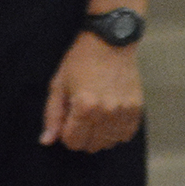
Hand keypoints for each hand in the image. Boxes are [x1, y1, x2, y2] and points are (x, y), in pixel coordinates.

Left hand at [41, 31, 143, 152]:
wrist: (111, 40)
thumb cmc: (80, 60)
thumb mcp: (59, 84)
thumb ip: (52, 115)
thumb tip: (47, 141)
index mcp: (84, 106)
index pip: (73, 142)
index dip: (66, 134)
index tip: (68, 120)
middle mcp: (106, 112)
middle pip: (92, 146)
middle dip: (82, 136)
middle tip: (81, 116)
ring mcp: (124, 111)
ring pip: (110, 143)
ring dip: (100, 135)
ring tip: (97, 116)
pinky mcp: (137, 107)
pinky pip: (127, 134)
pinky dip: (117, 131)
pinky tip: (110, 117)